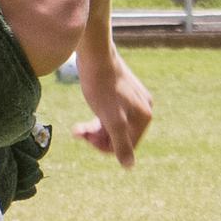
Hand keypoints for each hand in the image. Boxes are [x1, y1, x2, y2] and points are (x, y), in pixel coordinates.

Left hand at [72, 45, 152, 168]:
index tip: (85, 136)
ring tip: (76, 129)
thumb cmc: (102, 87)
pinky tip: (83, 121)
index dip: (103, 147)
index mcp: (144, 117)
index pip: (125, 147)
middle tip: (77, 131)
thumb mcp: (111, 119)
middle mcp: (143, 109)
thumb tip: (129, 166)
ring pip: (113, 126)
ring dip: (94, 130)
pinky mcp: (121, 93)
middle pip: (119, 136)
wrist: (95, 54)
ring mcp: (133, 101)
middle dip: (97, 137)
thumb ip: (121, 144)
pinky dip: (97, 119)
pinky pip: (111, 115)